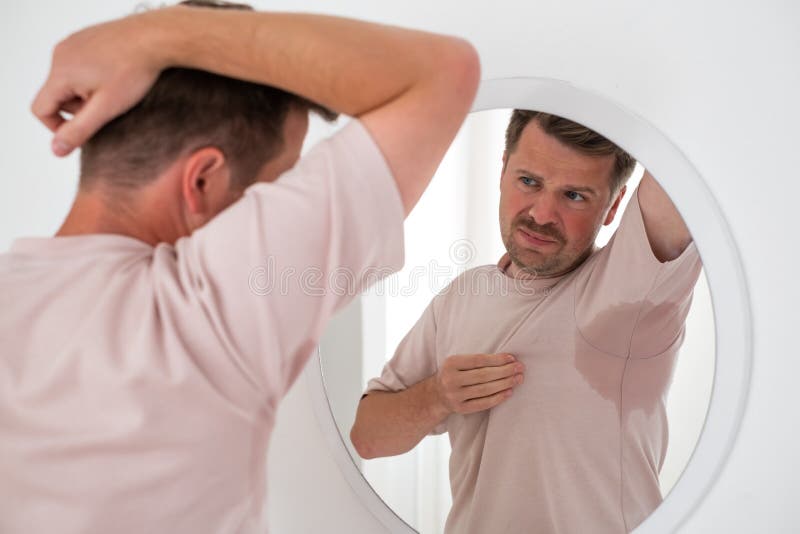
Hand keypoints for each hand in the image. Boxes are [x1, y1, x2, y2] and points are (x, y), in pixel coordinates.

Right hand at [31, 10, 169, 156]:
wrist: (154, 38)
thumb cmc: (133, 71)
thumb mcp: (106, 108)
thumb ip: (79, 130)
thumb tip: (56, 149)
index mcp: (60, 73)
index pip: (40, 110)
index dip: (58, 128)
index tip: (84, 132)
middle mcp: (60, 55)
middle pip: (56, 95)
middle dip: (78, 108)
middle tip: (107, 106)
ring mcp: (72, 44)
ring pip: (69, 81)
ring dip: (86, 93)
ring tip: (114, 90)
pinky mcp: (84, 38)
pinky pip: (79, 65)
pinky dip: (93, 77)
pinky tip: (116, 76)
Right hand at [433, 353, 523, 414]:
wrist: (436, 395)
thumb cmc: (454, 373)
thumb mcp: (458, 362)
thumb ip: (477, 360)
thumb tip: (507, 359)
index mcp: (451, 363)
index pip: (478, 360)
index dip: (496, 359)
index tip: (512, 358)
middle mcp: (451, 380)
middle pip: (483, 375)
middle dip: (504, 371)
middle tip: (519, 368)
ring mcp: (455, 396)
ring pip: (485, 389)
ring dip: (505, 384)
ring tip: (518, 379)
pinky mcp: (460, 408)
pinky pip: (483, 403)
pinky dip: (498, 398)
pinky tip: (509, 392)